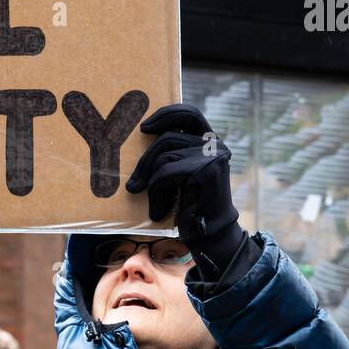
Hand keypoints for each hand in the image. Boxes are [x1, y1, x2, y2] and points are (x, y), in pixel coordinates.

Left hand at [125, 103, 244, 277]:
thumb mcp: (181, 173)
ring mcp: (212, 157)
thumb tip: (142, 136)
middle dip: (145, 161)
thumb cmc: (190, 204)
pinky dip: (155, 193)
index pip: (189, 113)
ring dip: (149, 180)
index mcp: (211, 141)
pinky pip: (165, 174)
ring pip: (164, 156)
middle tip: (133, 183)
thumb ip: (173, 153)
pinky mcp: (204, 171)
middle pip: (168, 138)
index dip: (165, 114)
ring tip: (147, 200)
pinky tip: (157, 211)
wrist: (210, 235)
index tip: (144, 127)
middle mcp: (215, 145)